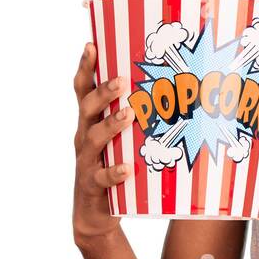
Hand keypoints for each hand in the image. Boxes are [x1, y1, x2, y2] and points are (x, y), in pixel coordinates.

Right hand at [72, 42, 129, 245]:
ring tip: (128, 115)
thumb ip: (135, 116)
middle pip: (87, 109)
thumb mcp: (122, 138)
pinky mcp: (93, 186)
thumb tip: (174, 89)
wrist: (97, 214)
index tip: (91, 45)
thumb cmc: (116, 165)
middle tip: (121, 80)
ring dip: (110, 126)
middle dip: (103, 92)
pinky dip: (114, 172)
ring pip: (93, 140)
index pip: (83, 90)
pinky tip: (127, 168)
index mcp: (91, 122)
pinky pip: (102, 178)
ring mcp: (86, 162)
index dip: (85, 68)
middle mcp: (84, 137)